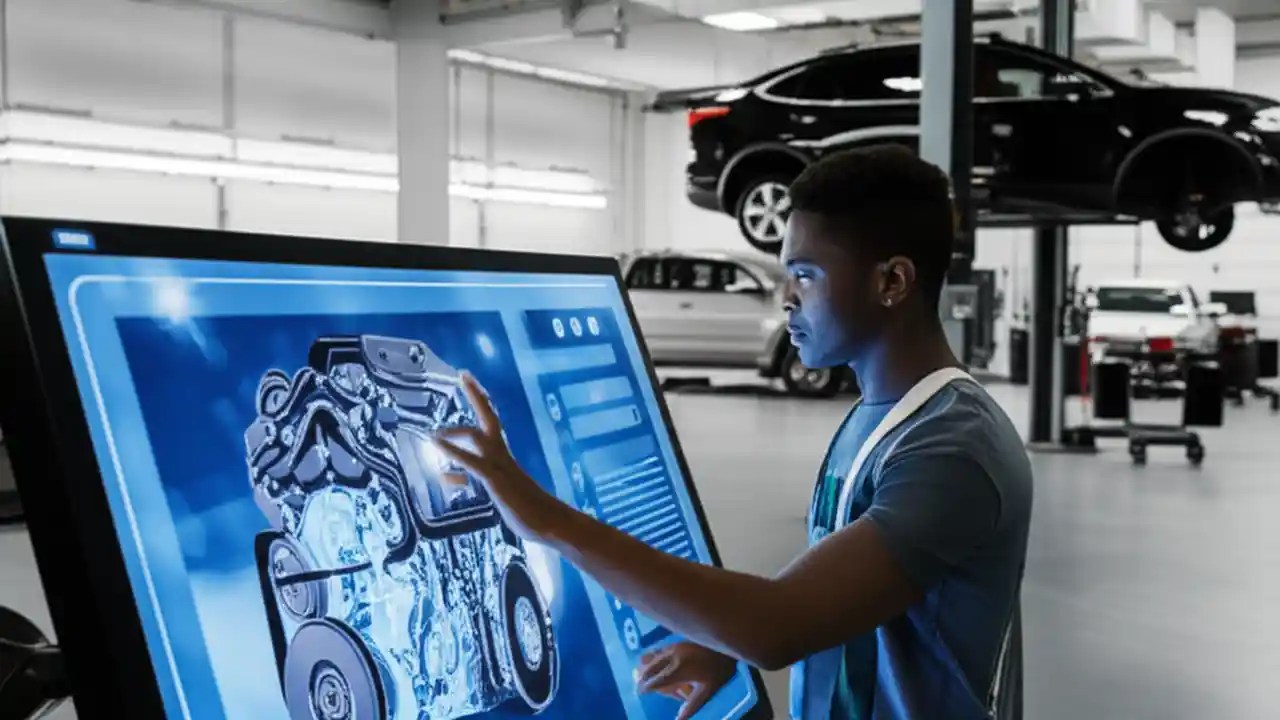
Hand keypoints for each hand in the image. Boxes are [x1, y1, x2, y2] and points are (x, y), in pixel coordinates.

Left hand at [432, 373, 566, 540]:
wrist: (551, 522)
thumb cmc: (527, 511)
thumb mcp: (496, 493)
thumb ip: (470, 480)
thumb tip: (446, 477)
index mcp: (505, 457)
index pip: (492, 423)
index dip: (481, 401)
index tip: (469, 380)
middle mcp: (502, 455)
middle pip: (488, 417)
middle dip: (476, 395)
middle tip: (464, 375)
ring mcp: (499, 465)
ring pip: (477, 436)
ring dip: (454, 430)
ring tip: (433, 432)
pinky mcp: (495, 479)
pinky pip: (471, 461)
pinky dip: (453, 450)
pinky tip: (437, 443)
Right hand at [635, 642, 735, 719]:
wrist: (728, 643)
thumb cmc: (719, 669)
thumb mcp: (707, 689)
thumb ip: (692, 705)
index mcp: (678, 670)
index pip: (656, 680)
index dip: (646, 687)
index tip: (640, 692)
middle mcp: (672, 657)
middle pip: (650, 668)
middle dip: (643, 677)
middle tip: (639, 685)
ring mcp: (674, 647)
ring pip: (653, 657)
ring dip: (646, 666)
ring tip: (643, 674)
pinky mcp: (678, 641)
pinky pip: (659, 649)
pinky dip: (654, 657)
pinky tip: (654, 661)